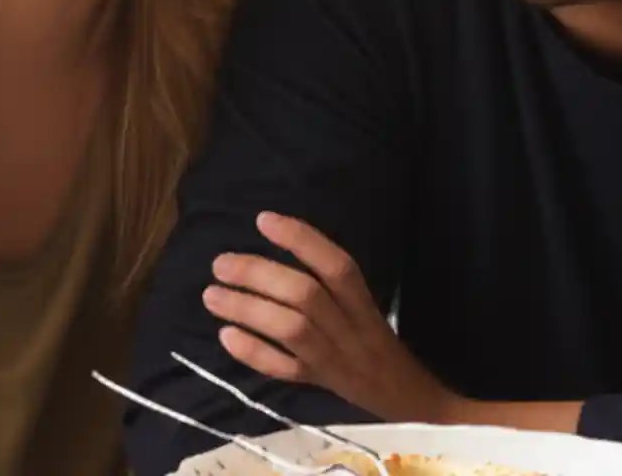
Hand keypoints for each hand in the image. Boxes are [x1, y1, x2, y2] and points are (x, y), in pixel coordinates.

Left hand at [202, 212, 583, 432]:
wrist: (410, 401)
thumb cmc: (379, 344)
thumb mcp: (364, 306)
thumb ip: (330, 283)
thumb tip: (280, 243)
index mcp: (364, 303)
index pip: (337, 265)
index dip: (301, 239)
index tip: (263, 219)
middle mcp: (351, 328)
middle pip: (306, 295)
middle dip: (259, 274)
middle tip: (221, 263)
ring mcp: (334, 359)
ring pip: (292, 329)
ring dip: (247, 309)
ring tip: (211, 294)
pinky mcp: (320, 385)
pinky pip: (286, 371)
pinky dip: (254, 353)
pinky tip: (226, 337)